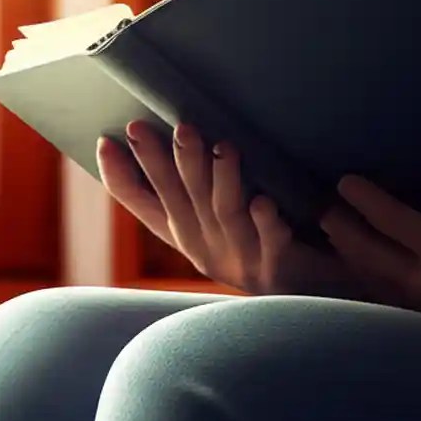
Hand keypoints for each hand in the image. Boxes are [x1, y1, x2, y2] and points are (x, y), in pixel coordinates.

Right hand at [97, 120, 360, 296]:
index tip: (106, 140)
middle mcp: (204, 247)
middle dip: (166, 163)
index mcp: (184, 233)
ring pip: (223, 213)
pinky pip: (271, 241)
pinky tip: (263, 200)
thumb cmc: (259, 242)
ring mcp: (240, 258)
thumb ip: (186, 186)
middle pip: (180, 199)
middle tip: (157, 126)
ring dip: (221, 178)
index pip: (142, 204)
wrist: (314, 294)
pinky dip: (266, 222)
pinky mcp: (279, 266)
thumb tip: (157, 133)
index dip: (120, 176)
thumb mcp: (212, 217)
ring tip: (222, 145)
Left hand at [322, 151, 420, 341]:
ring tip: (329, 234)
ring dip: (346, 257)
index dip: (367, 201)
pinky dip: (363, 283)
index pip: (397, 224)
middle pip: (370, 255)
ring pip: (371, 282)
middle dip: (342, 230)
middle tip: (323, 207)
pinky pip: (384, 301)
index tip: (346, 182)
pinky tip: (357, 272)